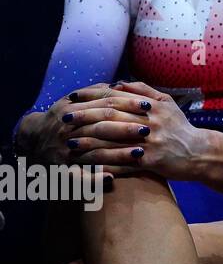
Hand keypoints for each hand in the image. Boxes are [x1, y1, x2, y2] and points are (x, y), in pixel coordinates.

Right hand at [15, 82, 150, 172]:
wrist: (33, 139)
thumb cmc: (61, 117)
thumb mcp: (72, 100)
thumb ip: (96, 92)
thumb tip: (121, 85)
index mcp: (72, 110)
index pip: (104, 105)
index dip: (127, 104)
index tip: (148, 106)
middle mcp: (67, 130)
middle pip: (100, 128)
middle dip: (125, 129)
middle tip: (148, 130)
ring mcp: (64, 151)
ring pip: (93, 153)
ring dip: (117, 155)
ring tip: (140, 154)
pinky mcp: (62, 170)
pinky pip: (79, 176)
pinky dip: (94, 178)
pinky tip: (112, 178)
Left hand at [66, 81, 207, 181]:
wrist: (201, 153)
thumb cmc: (180, 128)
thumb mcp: (167, 104)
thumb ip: (143, 91)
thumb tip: (117, 83)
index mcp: (152, 106)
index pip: (116, 97)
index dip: (92, 96)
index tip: (73, 97)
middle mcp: (151, 122)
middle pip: (111, 117)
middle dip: (84, 117)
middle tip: (64, 118)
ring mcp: (151, 143)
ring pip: (113, 141)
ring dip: (88, 143)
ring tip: (70, 143)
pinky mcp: (151, 163)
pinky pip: (121, 163)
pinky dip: (103, 164)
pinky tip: (87, 165)